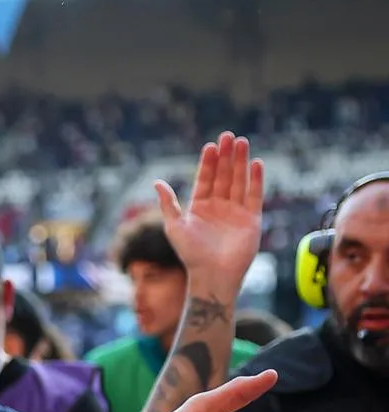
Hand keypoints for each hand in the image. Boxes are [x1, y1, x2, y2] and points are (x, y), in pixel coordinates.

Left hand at [154, 133, 263, 283]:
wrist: (212, 275)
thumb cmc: (190, 253)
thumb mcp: (174, 226)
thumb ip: (168, 203)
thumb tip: (156, 182)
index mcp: (199, 206)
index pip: (205, 178)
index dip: (208, 162)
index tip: (210, 145)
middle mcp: (218, 206)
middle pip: (223, 175)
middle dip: (226, 156)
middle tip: (228, 136)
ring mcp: (236, 211)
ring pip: (238, 181)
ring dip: (240, 162)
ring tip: (242, 142)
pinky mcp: (252, 219)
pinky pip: (254, 195)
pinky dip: (255, 180)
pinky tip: (255, 163)